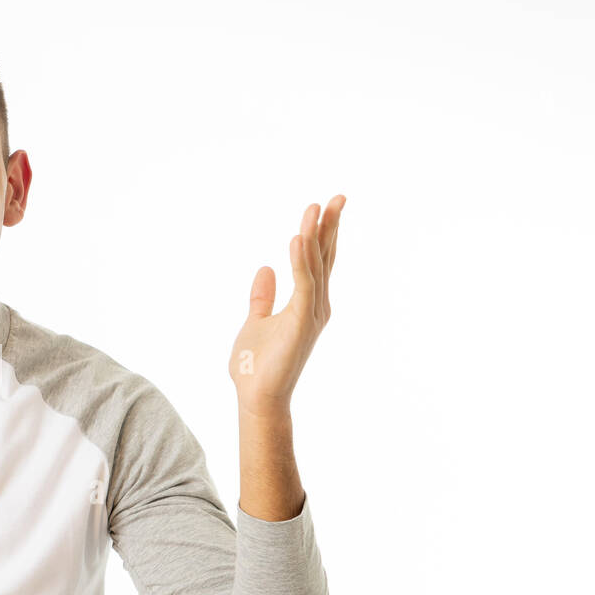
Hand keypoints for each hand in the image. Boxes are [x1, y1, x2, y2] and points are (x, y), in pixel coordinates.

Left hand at [229, 196, 344, 418]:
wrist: (256, 397)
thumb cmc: (256, 366)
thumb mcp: (256, 321)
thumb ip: (262, 296)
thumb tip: (264, 268)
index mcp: (307, 304)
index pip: (318, 262)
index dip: (323, 234)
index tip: (325, 206)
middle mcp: (316, 306)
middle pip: (325, 258)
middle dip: (331, 227)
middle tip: (338, 197)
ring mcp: (311, 314)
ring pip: (315, 266)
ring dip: (315, 236)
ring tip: (315, 208)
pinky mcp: (301, 321)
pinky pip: (303, 284)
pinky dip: (300, 261)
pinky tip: (297, 238)